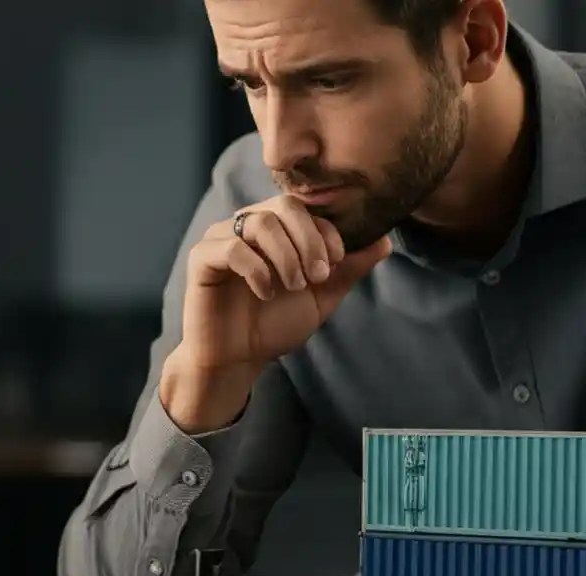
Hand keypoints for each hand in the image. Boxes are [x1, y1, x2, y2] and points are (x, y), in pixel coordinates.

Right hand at [160, 195, 391, 432]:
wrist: (237, 359)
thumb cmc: (273, 325)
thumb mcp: (320, 297)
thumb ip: (347, 270)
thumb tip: (385, 241)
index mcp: (275, 229)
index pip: (307, 209)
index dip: (326, 232)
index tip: (335, 265)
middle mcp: (246, 226)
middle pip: (284, 206)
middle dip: (309, 239)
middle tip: (317, 276)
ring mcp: (220, 239)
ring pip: (259, 222)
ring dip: (286, 256)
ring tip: (293, 287)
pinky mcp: (201, 258)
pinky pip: (231, 248)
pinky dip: (256, 270)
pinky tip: (265, 294)